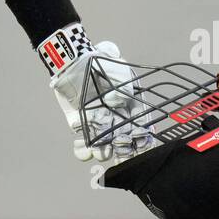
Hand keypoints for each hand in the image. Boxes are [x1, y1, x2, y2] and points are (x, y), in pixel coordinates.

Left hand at [50, 40, 154, 162]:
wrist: (75, 63)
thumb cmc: (100, 64)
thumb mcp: (119, 71)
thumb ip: (123, 85)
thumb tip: (117, 100)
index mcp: (131, 110)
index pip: (141, 132)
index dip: (143, 143)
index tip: (140, 147)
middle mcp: (117, 122)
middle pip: (124, 147)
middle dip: (124, 155)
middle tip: (119, 152)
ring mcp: (99, 126)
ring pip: (104, 150)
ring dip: (103, 153)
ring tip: (99, 150)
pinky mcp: (82, 127)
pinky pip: (83, 146)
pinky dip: (82, 151)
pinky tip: (82, 147)